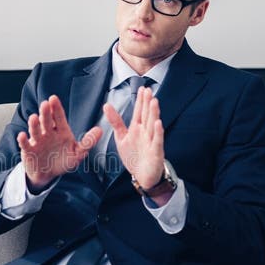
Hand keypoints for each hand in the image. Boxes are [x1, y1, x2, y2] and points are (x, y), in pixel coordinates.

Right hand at [17, 95, 101, 191]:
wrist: (47, 174)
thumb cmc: (63, 161)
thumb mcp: (77, 153)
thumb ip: (88, 142)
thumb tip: (100, 130)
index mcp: (60, 131)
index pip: (58, 117)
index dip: (56, 108)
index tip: (53, 98)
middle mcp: (48, 133)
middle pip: (46, 121)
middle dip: (45, 113)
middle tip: (45, 104)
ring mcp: (37, 140)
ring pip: (35, 130)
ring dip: (34, 124)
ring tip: (34, 118)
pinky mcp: (28, 150)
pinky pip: (25, 144)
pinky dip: (22, 140)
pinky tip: (22, 135)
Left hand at [103, 87, 170, 203]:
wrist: (143, 176)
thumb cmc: (134, 156)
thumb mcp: (121, 137)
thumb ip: (115, 121)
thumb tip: (106, 105)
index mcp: (137, 129)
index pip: (139, 112)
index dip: (140, 101)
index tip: (143, 88)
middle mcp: (145, 133)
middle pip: (146, 115)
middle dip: (147, 103)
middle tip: (148, 90)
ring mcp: (152, 141)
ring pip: (152, 125)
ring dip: (154, 114)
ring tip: (154, 102)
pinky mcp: (156, 152)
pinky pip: (157, 141)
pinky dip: (157, 132)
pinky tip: (158, 123)